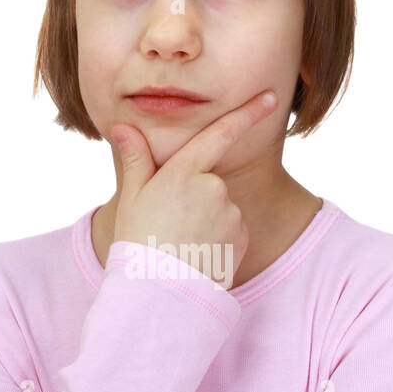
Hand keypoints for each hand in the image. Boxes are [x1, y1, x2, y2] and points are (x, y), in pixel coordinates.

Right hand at [109, 88, 276, 289]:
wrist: (159, 294)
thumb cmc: (138, 244)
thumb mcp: (132, 199)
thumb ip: (135, 160)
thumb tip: (123, 126)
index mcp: (183, 173)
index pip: (220, 134)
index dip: (247, 113)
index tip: (269, 97)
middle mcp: (212, 188)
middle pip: (210, 180)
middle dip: (195, 195)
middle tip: (170, 223)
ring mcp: (230, 213)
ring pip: (222, 206)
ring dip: (207, 218)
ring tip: (182, 242)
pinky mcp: (241, 236)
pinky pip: (232, 228)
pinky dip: (218, 237)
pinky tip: (198, 253)